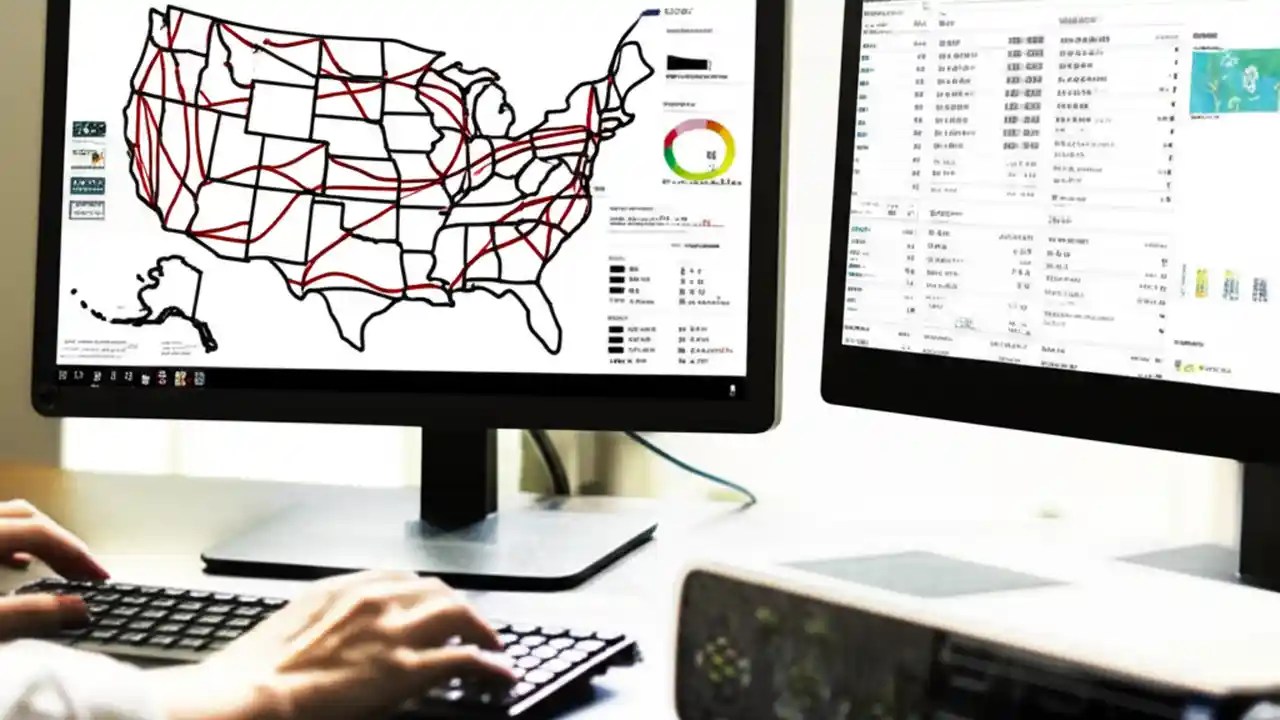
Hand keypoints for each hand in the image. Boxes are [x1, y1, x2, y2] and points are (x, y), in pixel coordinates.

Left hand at [0, 499, 104, 640]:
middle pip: (30, 519)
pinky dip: (13, 542)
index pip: (43, 533)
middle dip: (64, 544)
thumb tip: (79, 610)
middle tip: (85, 571)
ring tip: (59, 563)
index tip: (100, 578)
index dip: (77, 555)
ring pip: (11, 518)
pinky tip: (17, 560)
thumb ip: (29, 614)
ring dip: (39, 537)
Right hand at [149, 570, 515, 719]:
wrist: (247, 697)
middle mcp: (376, 600)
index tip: (433, 606)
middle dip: (459, 608)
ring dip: (482, 630)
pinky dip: (492, 664)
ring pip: (460, 615)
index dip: (426, 595)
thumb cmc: (255, 674)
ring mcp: (395, 633)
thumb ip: (326, 622)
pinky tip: (502, 674)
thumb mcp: (293, 628)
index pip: (402, 579)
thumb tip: (337, 636)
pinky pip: (467, 659)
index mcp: (344, 589)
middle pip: (438, 591)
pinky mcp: (408, 669)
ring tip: (492, 647)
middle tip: (470, 626)